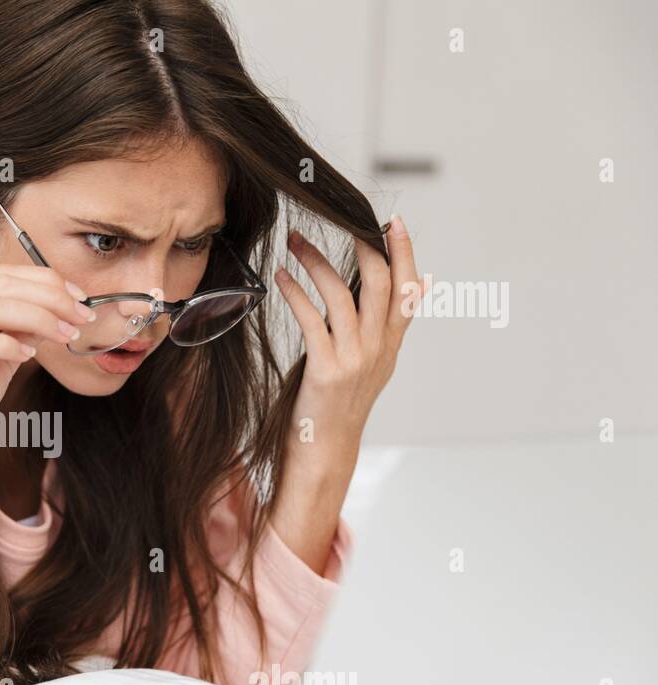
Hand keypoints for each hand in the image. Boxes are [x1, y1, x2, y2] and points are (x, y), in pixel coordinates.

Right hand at [0, 263, 88, 486]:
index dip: (44, 281)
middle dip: (47, 299)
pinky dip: (4, 346)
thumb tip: (61, 305)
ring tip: (63, 335)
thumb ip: (23, 328)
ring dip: (34, 318)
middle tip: (80, 317)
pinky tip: (28, 357)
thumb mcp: (4, 357)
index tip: (80, 298)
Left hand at [275, 216, 420, 464]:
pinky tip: (281, 277)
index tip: (393, 221)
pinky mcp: (326, 370)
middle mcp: (379, 348)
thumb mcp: (375, 360)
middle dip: (360, 244)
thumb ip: (391, 323)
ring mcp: (355, 359)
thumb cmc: (340, 401)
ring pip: (343, 294)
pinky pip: (312, 320)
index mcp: (391, 343)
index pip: (409, 289)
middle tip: (333, 218)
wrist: (326, 448)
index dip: (405, 252)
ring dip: (317, 261)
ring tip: (294, 242)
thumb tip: (422, 282)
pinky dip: (295, 292)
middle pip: (381, 282)